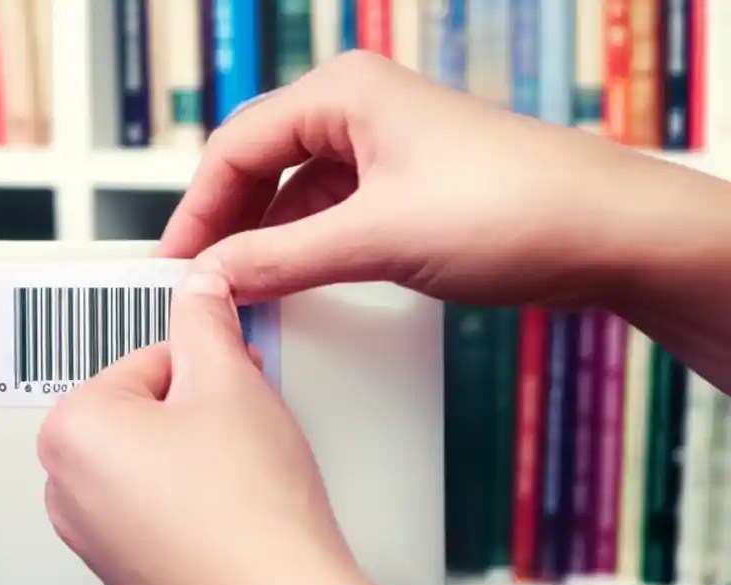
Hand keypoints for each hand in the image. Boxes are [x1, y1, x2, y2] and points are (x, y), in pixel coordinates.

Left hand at [38, 270, 537, 584]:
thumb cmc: (246, 515)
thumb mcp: (230, 380)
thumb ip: (208, 318)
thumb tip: (200, 284)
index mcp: (71, 430)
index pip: (144, 360)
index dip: (206, 365)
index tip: (234, 378)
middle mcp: (64, 488)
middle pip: (142, 411)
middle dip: (197, 410)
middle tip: (242, 429)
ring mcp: (92, 539)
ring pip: (151, 463)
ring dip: (197, 456)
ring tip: (243, 477)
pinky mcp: (127, 575)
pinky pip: (157, 513)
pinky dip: (193, 505)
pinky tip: (235, 515)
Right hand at [162, 50, 730, 391]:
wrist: (612, 234)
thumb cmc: (516, 207)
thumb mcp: (376, 238)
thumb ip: (280, 260)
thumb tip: (211, 278)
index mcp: (344, 93)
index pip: (235, 149)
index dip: (196, 211)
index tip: (173, 265)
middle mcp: (359, 110)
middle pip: (258, 167)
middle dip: (224, 225)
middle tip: (193, 282)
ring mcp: (384, 148)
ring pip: (292, 193)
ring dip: (261, 241)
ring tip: (235, 290)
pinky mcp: (405, 186)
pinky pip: (328, 214)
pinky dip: (300, 249)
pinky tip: (288, 284)